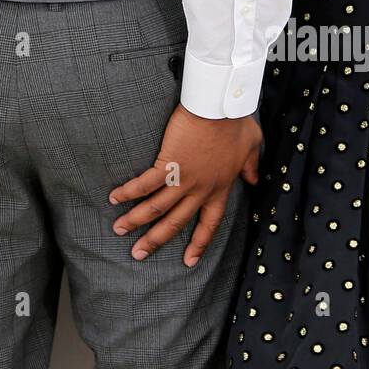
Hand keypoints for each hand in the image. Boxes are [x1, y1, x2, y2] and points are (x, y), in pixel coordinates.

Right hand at [108, 106, 261, 267]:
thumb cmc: (235, 122)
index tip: (189, 261)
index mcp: (220, 188)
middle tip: (138, 254)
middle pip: (175, 222)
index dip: (199, 243)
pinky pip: (145, 183)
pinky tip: (115, 197)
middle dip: (155, 240)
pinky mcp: (168, 164)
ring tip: (119, 229)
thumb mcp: (251, 147)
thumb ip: (251, 167)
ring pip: (156, 208)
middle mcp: (200, 190)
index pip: (209, 223)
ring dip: (135, 220)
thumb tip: (254, 180)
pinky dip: (129, 192)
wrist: (220, 108)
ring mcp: (184, 179)